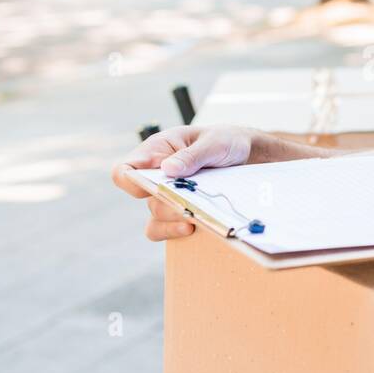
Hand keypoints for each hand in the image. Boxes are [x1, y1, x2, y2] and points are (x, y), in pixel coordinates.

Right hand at [111, 124, 259, 241]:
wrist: (247, 156)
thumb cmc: (225, 141)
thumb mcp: (214, 142)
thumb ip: (192, 155)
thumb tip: (168, 169)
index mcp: (157, 151)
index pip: (126, 169)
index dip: (130, 182)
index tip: (149, 188)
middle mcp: (156, 174)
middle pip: (143, 198)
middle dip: (164, 203)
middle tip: (186, 205)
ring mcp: (166, 195)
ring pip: (155, 216)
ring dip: (172, 219)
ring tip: (193, 220)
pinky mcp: (179, 211)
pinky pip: (164, 229)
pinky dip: (173, 231)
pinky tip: (192, 228)